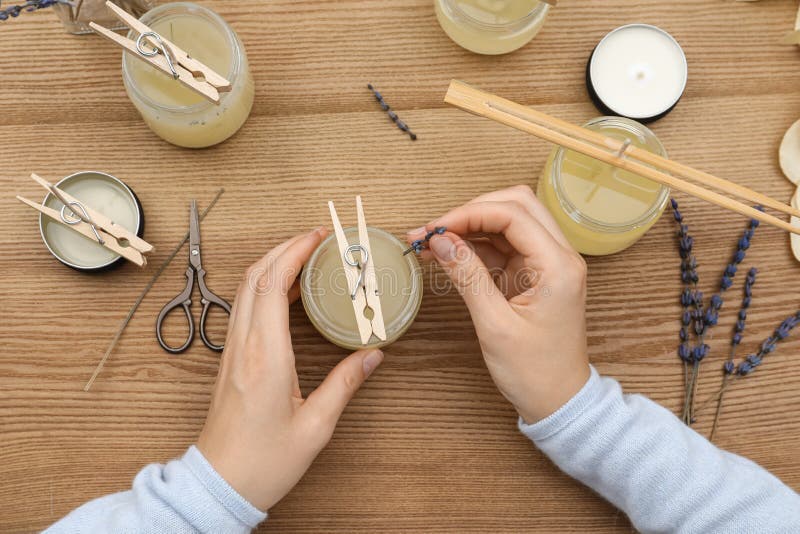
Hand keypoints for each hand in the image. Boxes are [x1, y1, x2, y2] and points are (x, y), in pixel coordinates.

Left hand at [197, 228, 383, 510]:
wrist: (219, 484)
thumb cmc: (263, 461)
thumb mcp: (315, 426)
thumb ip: (345, 384)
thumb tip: (372, 355)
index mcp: (265, 356)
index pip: (271, 284)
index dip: (294, 252)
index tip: (317, 238)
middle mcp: (243, 346)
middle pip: (254, 276)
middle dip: (284, 248)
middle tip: (315, 239)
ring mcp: (232, 351)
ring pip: (244, 290)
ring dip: (271, 264)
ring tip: (304, 257)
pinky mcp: (229, 360)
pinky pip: (243, 309)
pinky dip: (263, 287)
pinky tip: (285, 293)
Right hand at [408, 186, 589, 422]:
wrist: (558, 401)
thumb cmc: (535, 372)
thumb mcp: (494, 326)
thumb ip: (467, 277)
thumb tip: (439, 241)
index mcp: (558, 266)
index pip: (514, 214)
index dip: (469, 214)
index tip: (434, 229)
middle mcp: (558, 256)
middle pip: (514, 205)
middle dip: (469, 212)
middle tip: (430, 231)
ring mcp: (546, 263)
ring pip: (507, 222)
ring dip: (469, 226)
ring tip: (429, 242)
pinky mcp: (533, 274)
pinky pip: (503, 245)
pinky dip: (474, 245)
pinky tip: (447, 254)